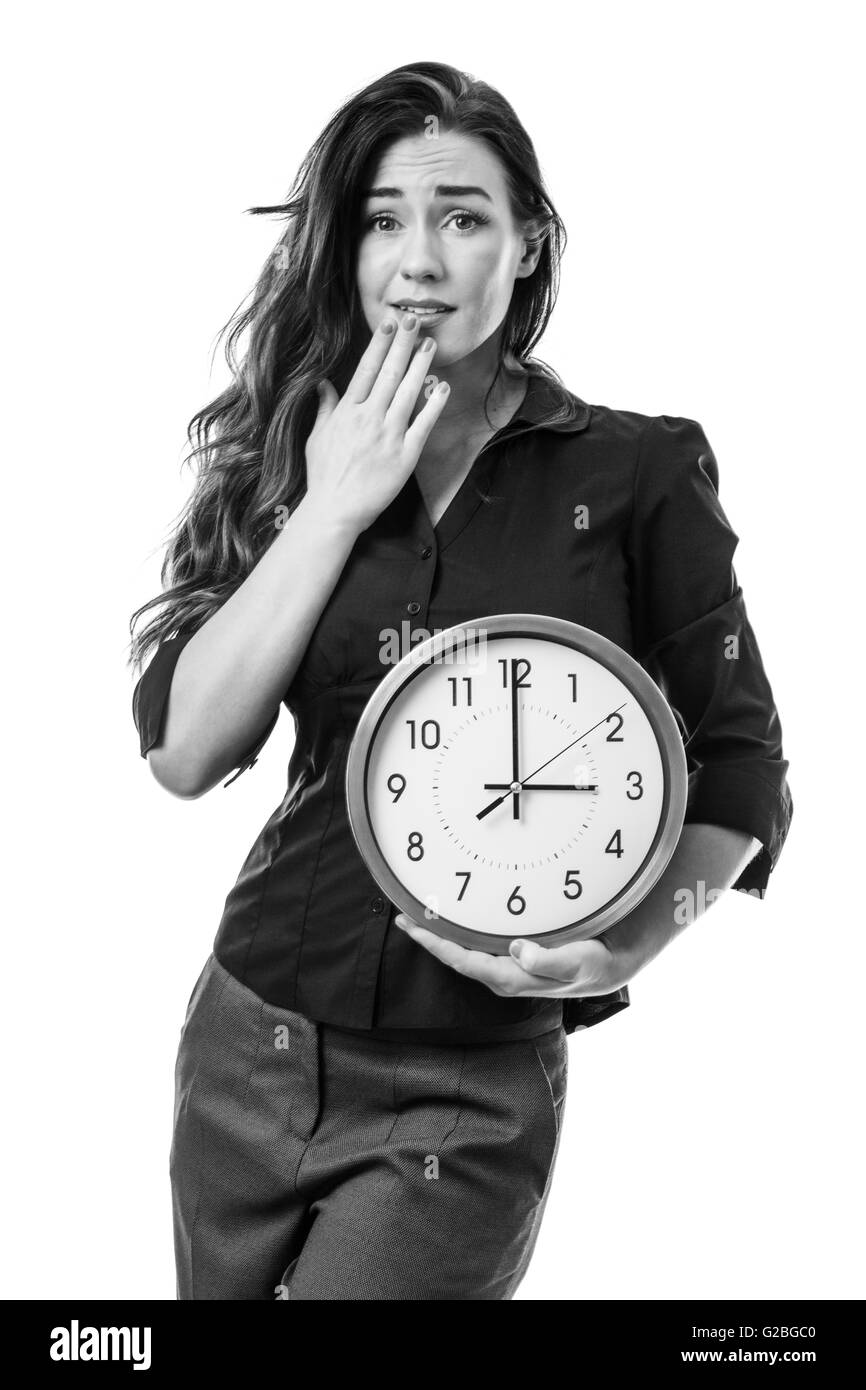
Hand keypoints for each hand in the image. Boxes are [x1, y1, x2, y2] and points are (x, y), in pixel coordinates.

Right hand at [305, 314, 450, 533]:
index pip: (365, 369)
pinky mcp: (404, 456)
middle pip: (389, 374)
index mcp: (347, 412)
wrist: (334, 511)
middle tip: (414, 320)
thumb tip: (322, 383)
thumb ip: (324, 408)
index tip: (388, 324)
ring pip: (408, 394)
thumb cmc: (324, 476)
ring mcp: (388, 437)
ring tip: (430, 344)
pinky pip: (423, 426)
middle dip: (402, 345)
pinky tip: (442, 387)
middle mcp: (368, 419)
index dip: (379, 344)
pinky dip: (434, 406)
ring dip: (420, 366)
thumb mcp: (317, 437)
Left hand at [393, 913, 634, 997]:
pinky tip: (453, 919)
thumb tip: (517, 950)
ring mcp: (505, 966)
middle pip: (454, 955)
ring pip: (463, 950)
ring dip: (442, 933)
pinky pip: (476, 945)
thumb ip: (548, 959)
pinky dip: (460, 931)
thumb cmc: (592, 964)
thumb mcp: (576, 962)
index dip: (434, 943)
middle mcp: (502, 974)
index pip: (461, 960)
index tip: (411, 925)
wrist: (609, 966)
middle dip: (428, 937)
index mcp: (510, 977)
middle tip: (402, 913)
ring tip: (420, 912)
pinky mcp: (512, 957)